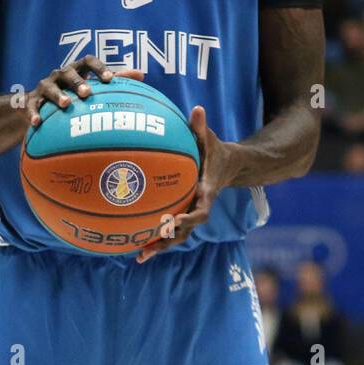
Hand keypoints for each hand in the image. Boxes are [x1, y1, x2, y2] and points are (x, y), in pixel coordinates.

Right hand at [25, 56, 143, 126]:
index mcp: (76, 70)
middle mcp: (60, 75)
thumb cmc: (71, 94)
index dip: (98, 68)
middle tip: (88, 92)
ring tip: (65, 104)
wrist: (38, 105)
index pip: (88, 61)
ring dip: (57, 95)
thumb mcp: (90, 86)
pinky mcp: (30, 101)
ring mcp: (44, 87)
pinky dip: (33, 113)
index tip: (109, 79)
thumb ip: (114, 80)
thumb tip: (141, 75)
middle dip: (78, 81)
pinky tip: (37, 123)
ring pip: (49, 87)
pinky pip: (31, 106)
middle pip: (68, 73)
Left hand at [136, 105, 234, 262]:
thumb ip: (202, 127)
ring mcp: (191, 213)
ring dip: (160, 245)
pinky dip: (155, 236)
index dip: (188, 217)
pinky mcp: (184, 213)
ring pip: (176, 235)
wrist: (229, 166)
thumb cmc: (216, 151)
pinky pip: (169, 227)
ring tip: (139, 256)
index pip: (200, 210)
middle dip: (168, 240)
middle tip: (149, 247)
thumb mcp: (210, 138)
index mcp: (206, 193)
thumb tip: (197, 108)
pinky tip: (134, 241)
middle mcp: (199, 207)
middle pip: (185, 231)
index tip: (174, 221)